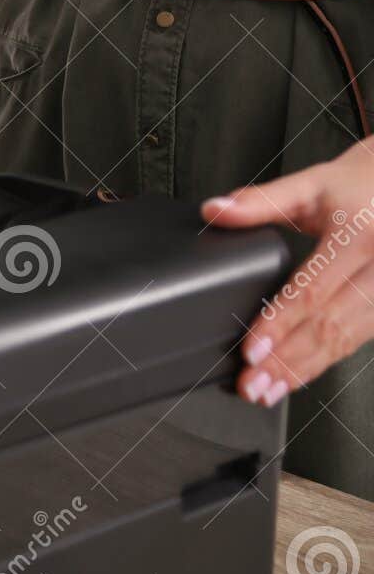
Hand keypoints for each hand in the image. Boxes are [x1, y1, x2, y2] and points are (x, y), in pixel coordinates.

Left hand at [203, 138, 373, 405]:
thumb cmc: (358, 185)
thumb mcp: (310, 184)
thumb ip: (259, 201)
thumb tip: (214, 210)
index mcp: (358, 234)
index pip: (312, 290)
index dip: (279, 323)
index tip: (251, 350)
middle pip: (330, 324)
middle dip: (287, 360)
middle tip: (252, 384)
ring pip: (348, 340)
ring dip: (305, 369)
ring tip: (267, 389)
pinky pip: (359, 338)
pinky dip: (325, 360)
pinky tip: (298, 375)